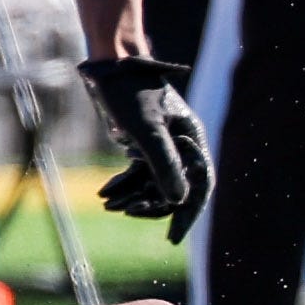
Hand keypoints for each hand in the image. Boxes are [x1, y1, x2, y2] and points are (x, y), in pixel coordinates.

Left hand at [79, 53, 212, 242]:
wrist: (107, 67)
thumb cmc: (130, 92)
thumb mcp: (147, 130)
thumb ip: (164, 164)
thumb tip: (179, 202)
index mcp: (191, 138)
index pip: (199, 184)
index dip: (189, 213)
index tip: (174, 238)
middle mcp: (181, 144)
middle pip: (176, 187)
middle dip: (153, 204)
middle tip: (129, 214)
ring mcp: (161, 145)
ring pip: (154, 183)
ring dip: (134, 196)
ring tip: (111, 206)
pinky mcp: (142, 144)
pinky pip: (138, 174)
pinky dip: (124, 185)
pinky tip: (105, 195)